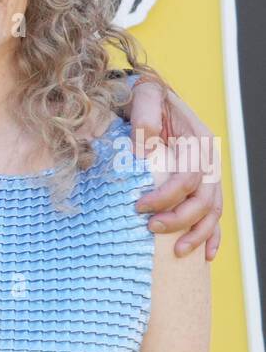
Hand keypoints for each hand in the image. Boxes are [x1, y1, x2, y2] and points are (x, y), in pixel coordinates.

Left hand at [127, 78, 222, 259]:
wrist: (146, 97)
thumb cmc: (142, 98)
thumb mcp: (143, 96)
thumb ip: (144, 114)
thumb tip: (143, 143)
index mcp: (197, 140)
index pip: (190, 177)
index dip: (167, 196)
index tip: (139, 206)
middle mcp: (207, 160)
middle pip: (205, 199)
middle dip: (181, 219)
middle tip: (151, 228)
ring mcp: (207, 174)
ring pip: (212, 211)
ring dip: (198, 234)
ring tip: (178, 252)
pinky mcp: (199, 185)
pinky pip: (212, 214)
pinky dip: (211, 235)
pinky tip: (206, 255)